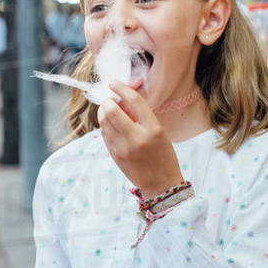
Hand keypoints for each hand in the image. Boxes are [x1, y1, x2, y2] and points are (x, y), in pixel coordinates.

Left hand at [97, 81, 182, 197]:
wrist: (160, 184)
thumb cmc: (163, 155)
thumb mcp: (159, 131)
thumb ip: (141, 116)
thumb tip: (122, 98)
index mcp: (154, 129)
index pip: (134, 101)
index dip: (122, 88)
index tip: (114, 82)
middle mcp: (137, 138)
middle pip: (112, 110)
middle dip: (107, 100)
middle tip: (110, 98)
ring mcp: (123, 148)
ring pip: (104, 122)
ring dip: (103, 112)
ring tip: (110, 110)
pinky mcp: (115, 155)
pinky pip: (104, 133)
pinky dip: (105, 125)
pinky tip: (111, 124)